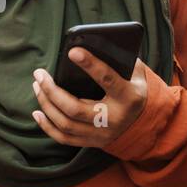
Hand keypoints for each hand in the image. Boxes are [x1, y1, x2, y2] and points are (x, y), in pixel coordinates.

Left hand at [31, 51, 148, 146]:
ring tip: (37, 86)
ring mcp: (102, 134)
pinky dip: (47, 126)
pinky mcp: (92, 142)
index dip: (90, 65)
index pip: (107, 80)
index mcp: (129, 97)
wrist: (149, 123)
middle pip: (74, 108)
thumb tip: (90, 44)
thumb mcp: (136, 73)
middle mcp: (114, 118)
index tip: (72, 51)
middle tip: (39, 74)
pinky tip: (38, 112)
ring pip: (65, 124)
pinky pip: (64, 138)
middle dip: (51, 90)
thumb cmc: (137, 89)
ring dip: (46, 104)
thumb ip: (119, 60)